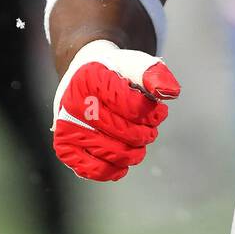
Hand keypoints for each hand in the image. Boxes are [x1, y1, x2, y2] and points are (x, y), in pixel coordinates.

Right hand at [52, 39, 179, 181]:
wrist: (82, 76)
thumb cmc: (111, 71)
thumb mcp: (134, 63)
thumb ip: (154, 74)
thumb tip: (170, 91)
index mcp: (91, 79)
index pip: (133, 107)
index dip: (152, 113)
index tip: (158, 111)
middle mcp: (74, 103)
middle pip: (124, 131)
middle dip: (146, 133)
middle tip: (150, 128)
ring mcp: (67, 126)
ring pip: (112, 152)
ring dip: (134, 152)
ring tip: (138, 142)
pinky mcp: (64, 146)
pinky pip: (91, 169)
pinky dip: (112, 170)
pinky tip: (121, 162)